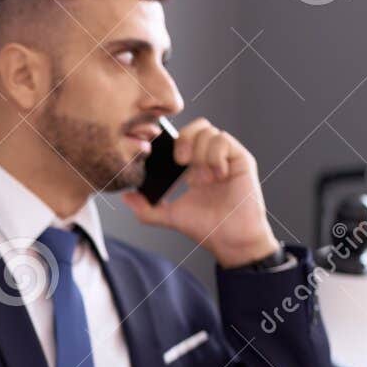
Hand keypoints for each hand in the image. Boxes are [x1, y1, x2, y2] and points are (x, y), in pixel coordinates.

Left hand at [119, 118, 279, 268]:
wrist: (231, 240)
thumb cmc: (206, 228)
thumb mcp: (170, 216)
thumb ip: (146, 208)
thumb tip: (125, 196)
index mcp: (194, 166)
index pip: (182, 137)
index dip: (171, 139)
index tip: (163, 154)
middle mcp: (210, 158)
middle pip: (196, 125)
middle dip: (183, 139)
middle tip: (180, 162)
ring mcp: (226, 157)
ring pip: (209, 131)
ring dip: (200, 152)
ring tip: (202, 178)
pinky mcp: (241, 159)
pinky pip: (224, 140)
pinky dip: (215, 155)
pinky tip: (217, 175)